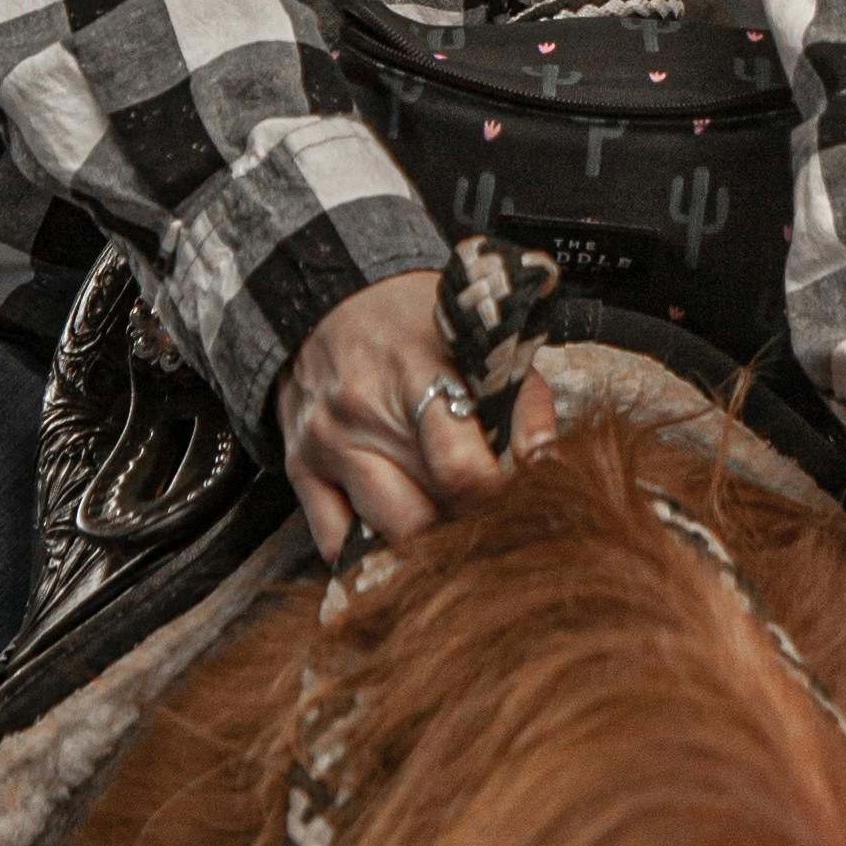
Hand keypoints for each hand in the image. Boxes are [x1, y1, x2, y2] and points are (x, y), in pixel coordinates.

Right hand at [278, 270, 562, 567]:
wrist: (329, 299)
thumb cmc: (420, 325)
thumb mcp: (482, 342)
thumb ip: (523, 404)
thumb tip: (545, 466)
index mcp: (415, 370)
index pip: (459, 468)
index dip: (496, 495)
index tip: (512, 493)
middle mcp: (362, 410)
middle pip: (425, 513)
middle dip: (462, 519)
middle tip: (481, 506)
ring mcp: (326, 442)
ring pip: (386, 532)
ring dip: (422, 535)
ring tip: (442, 508)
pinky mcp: (299, 467)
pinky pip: (335, 542)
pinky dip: (369, 547)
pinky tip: (394, 524)